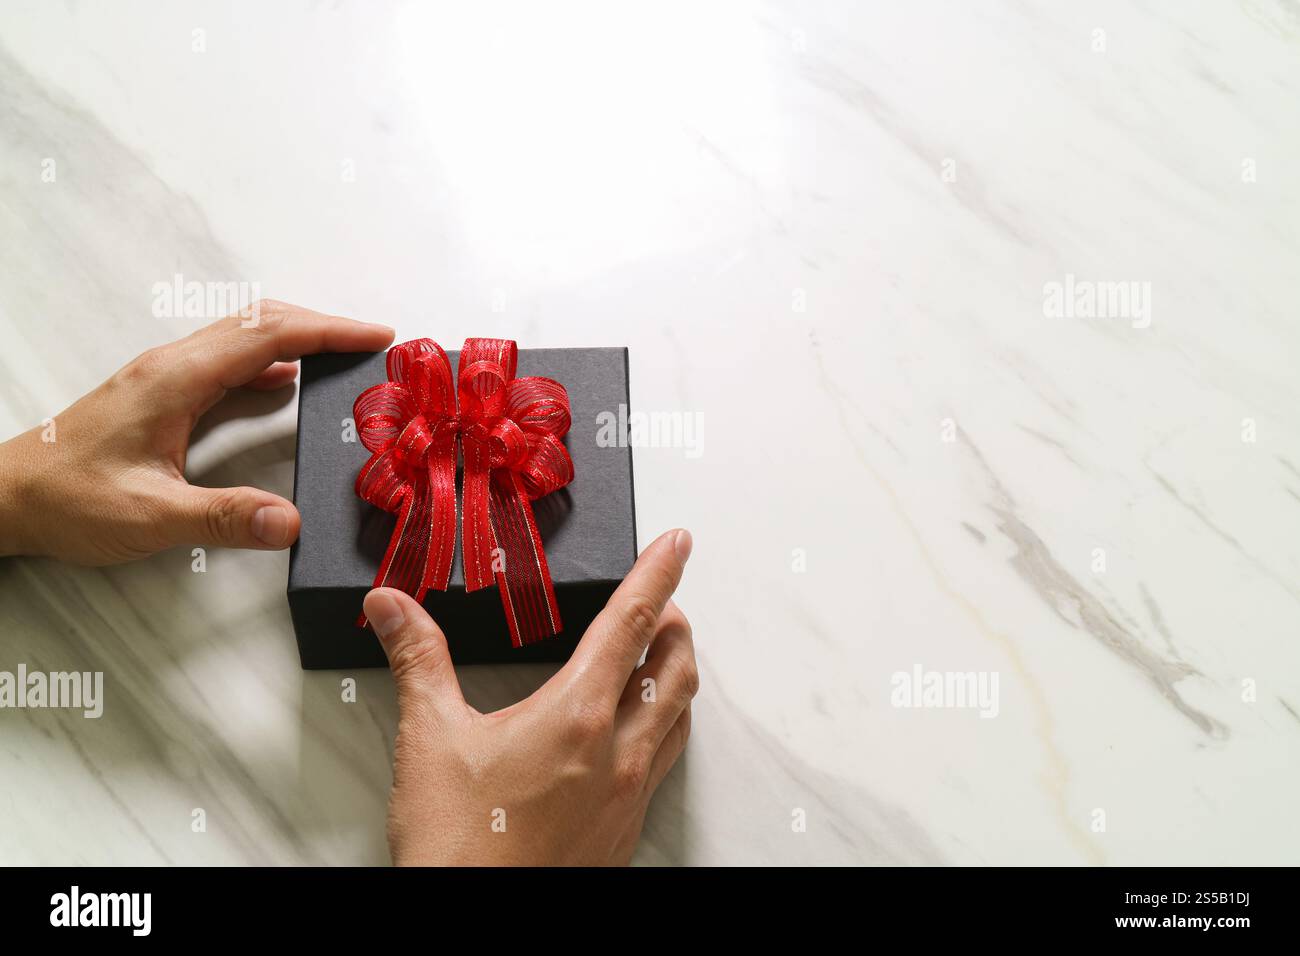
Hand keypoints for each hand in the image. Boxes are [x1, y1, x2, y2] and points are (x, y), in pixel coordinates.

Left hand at [0, 301, 393, 563]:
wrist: (8, 497)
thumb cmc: (66, 499)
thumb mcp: (150, 517)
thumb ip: (223, 518)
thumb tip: (289, 521)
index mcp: (176, 380)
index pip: (269, 336)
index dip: (329, 332)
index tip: (375, 335)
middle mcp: (172, 366)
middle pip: (262, 322)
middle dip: (324, 326)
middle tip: (372, 342)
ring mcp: (167, 377)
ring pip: (245, 337)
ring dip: (298, 339)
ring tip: (344, 356)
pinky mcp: (164, 394)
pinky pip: (229, 362)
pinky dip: (271, 363)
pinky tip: (288, 385)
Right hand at [365, 528, 696, 865]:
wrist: (476, 924)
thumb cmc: (457, 844)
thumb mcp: (430, 739)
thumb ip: (418, 659)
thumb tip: (391, 605)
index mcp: (577, 714)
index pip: (634, 622)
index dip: (660, 573)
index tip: (679, 541)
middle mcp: (618, 750)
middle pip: (676, 665)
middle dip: (675, 620)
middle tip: (659, 597)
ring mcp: (628, 792)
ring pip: (680, 713)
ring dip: (677, 671)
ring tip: (656, 651)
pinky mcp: (626, 827)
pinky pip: (666, 759)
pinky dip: (665, 723)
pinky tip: (637, 726)